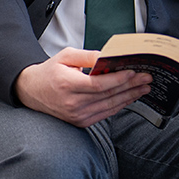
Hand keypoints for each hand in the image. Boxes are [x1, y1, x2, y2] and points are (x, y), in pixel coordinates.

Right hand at [13, 47, 153, 127]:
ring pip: (109, 106)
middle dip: (130, 86)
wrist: (32, 91)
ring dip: (129, 97)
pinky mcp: (80, 121)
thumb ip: (87, 56)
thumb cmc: (49, 72)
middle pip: (108, 95)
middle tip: (146, 78)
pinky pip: (105, 114)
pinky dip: (119, 105)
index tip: (133, 72)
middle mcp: (72, 103)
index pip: (98, 85)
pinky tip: (129, 98)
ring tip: (143, 88)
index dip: (118, 80)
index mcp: (67, 84)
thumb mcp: (65, 56)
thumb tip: (107, 57)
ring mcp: (77, 115)